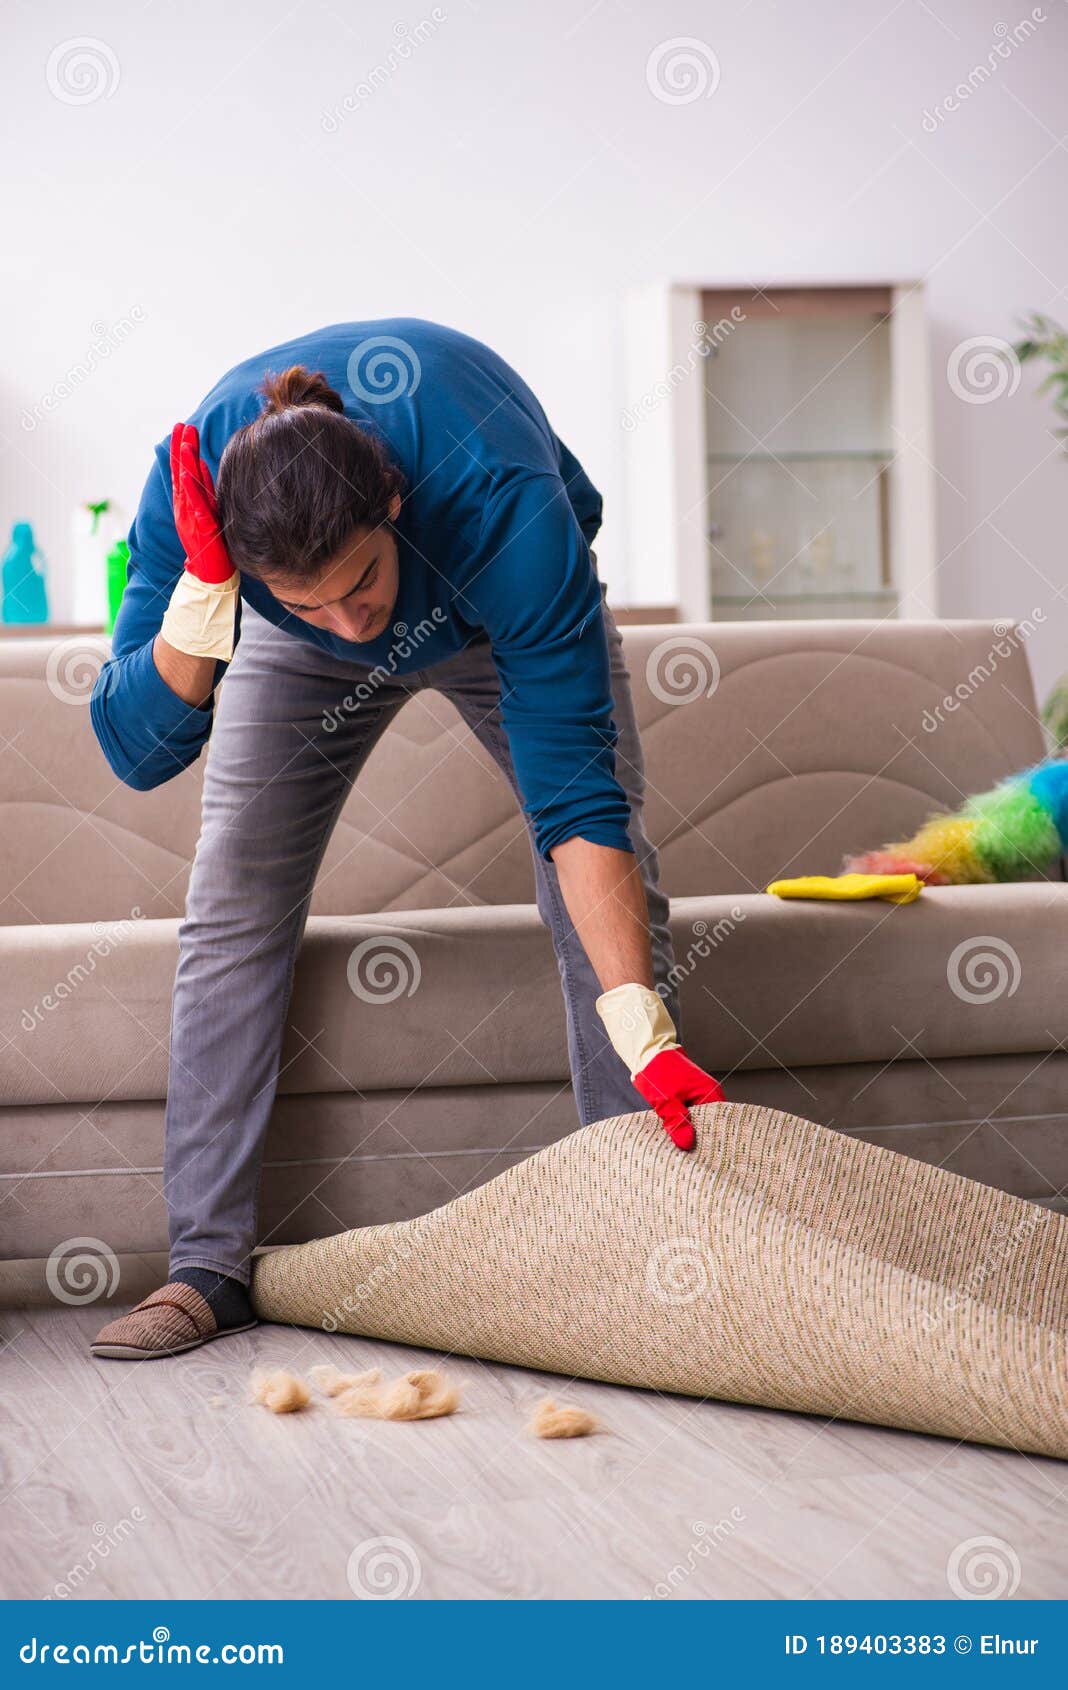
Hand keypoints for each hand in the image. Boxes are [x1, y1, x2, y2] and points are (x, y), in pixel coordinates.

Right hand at [170, 422, 232, 584]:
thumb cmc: (213, 545)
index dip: (182, 449)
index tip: (184, 428)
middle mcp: (185, 508)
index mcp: (187, 503)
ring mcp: (190, 518)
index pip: (183, 471)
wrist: (211, 575)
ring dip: (184, 463)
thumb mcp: (209, 512)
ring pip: (185, 486)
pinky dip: (190, 490)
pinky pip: (195, 507)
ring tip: (185, 442)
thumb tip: (204, 466)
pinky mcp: (201, 529)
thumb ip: (204, 490)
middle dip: (181, 447)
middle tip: (181, 425)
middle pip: (181, 472)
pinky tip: (187, 476)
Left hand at [632, 1047, 724, 1152]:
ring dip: (690, 1132)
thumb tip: (687, 1145)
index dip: (712, 1140)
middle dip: (700, 1139)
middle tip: (694, 1160)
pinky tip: (676, 1138)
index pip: (720, 1123)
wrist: (647, 1052)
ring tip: (685, 1153)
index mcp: (711, 1094)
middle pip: (710, 1123)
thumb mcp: (666, 1101)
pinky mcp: (687, 1096)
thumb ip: (677, 1123)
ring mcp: (698, 1095)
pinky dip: (683, 1124)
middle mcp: (709, 1095)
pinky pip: (689, 1114)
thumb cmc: (658, 1072)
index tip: (706, 1157)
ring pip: (698, 1120)